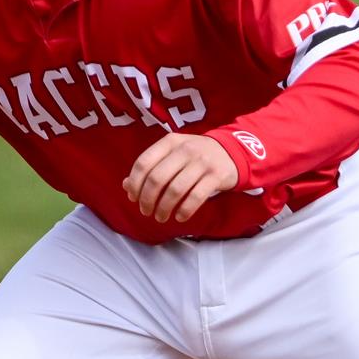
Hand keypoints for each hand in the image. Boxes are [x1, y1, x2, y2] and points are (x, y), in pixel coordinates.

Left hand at [123, 133, 238, 222]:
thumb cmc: (195, 156)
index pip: (143, 162)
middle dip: (147, 199)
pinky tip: (179, 217)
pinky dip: (184, 210)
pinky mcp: (216, 176)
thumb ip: (151, 167)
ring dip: (164, 208)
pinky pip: (195, 197)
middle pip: (157, 178)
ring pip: (175, 190)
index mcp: (170, 142)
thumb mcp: (173, 154)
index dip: (135, 183)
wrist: (232, 152)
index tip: (133, 198)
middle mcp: (185, 149)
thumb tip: (126, 186)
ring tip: (160, 217)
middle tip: (146, 211)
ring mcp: (202, 162)